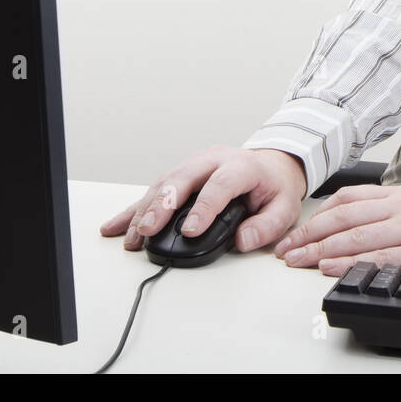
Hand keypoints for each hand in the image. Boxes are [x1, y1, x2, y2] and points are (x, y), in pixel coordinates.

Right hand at [99, 146, 307, 252]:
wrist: (269, 167)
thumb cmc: (273, 188)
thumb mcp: (284, 208)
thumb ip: (267, 226)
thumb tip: (242, 241)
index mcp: (241, 166)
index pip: (220, 185)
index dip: (204, 208)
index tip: (190, 231)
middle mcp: (212, 160)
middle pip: (182, 178)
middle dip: (162, 204)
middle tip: (148, 229)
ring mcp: (193, 165)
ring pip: (163, 184)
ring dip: (145, 211)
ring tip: (133, 237)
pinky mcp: (179, 176)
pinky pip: (153, 191)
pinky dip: (134, 210)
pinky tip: (116, 227)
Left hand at [273, 184, 400, 276]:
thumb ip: (392, 206)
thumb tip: (358, 217)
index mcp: (400, 195)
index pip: (348, 199)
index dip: (317, 215)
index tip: (297, 229)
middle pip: (344, 219)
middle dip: (309, 234)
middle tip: (285, 248)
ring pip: (357, 238)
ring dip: (321, 250)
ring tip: (297, 259)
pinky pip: (382, 259)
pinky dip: (353, 264)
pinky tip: (332, 268)